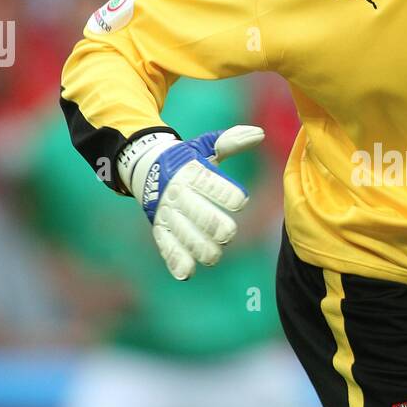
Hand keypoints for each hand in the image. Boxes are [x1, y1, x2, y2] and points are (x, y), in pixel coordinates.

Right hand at [117, 125, 264, 279]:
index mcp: (191, 172)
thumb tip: (260, 134)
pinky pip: (165, 245)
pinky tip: (187, 272)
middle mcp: (178, 193)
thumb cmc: (186, 159)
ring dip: (199, 246)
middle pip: (196, 212)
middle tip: (228, 233)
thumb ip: (231, 141)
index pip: (209, 183)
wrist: (146, 167)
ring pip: (182, 233)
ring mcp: (167, 212)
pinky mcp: (159, 228)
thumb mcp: (205, 147)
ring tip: (214, 255)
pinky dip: (175, 260)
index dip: (226, 193)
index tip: (241, 201)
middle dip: (213, 224)